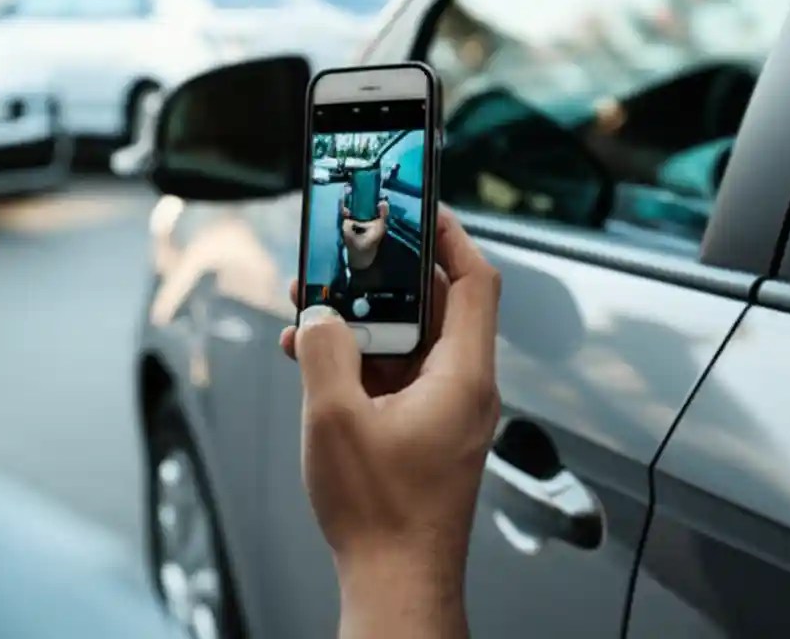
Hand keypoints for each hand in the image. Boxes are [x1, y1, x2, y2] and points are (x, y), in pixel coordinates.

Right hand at [280, 207, 500, 638]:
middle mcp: (465, 388)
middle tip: (343, 262)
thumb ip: (326, 352)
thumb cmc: (382, 514)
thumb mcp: (336, 419)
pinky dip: (362, 363)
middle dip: (384, 281)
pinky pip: (398, 378)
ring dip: (363, 326)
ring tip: (313, 314)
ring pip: (410, 344)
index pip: (476, 282)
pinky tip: (316, 362)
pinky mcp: (426, 432)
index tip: (423, 206)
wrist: (397, 583)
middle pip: (436, 308)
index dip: (451, 236)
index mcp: (463, 376)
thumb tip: (322, 316)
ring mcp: (447, 412)